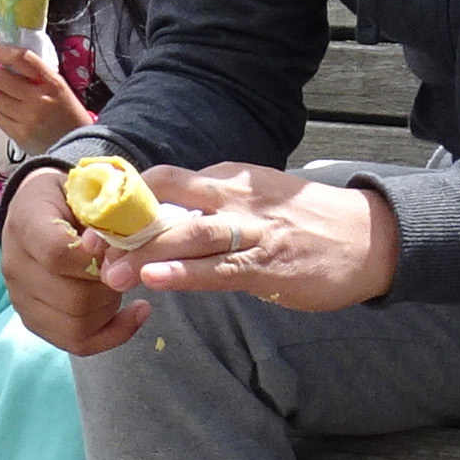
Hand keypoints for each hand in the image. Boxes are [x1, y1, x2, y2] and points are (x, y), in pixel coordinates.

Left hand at [0, 42, 93, 153]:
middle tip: (3, 81)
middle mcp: (38, 98)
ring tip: (10, 101)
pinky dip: (2, 114)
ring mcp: (28, 118)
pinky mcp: (20, 134)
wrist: (79, 146)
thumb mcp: (60, 88)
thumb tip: (9, 63)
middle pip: (0, 78)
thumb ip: (38, 75)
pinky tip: (13, 116)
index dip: (3, 52)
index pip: (21, 58)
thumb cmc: (69, 116)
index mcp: (52, 83)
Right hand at [0, 167, 145, 357]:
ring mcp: (20, 297)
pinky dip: (113, 334)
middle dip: (111, 287)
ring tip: (121, 283)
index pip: (57, 254)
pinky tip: (133, 314)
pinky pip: (76, 343)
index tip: (114, 246)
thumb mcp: (90, 188)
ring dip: (111, 309)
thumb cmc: (72, 195)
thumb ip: (104, 214)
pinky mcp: (33, 320)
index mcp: (26, 223)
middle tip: (125, 266)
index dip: (95, 259)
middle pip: (71, 299)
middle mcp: (15, 265)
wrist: (39, 207)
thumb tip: (111, 247)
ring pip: (76, 326)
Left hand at [106, 162, 397, 313]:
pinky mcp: (267, 266)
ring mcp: (251, 231)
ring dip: (146, 254)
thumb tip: (162, 224)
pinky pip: (219, 269)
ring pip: (189, 236)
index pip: (163, 181)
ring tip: (111, 271)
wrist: (371, 237)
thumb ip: (210, 208)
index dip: (124, 201)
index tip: (94, 222)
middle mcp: (234, 198)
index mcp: (226, 179)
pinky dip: (185, 274)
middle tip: (88, 249)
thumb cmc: (307, 223)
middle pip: (167, 203)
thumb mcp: (254, 201)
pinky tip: (158, 280)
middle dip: (123, 227)